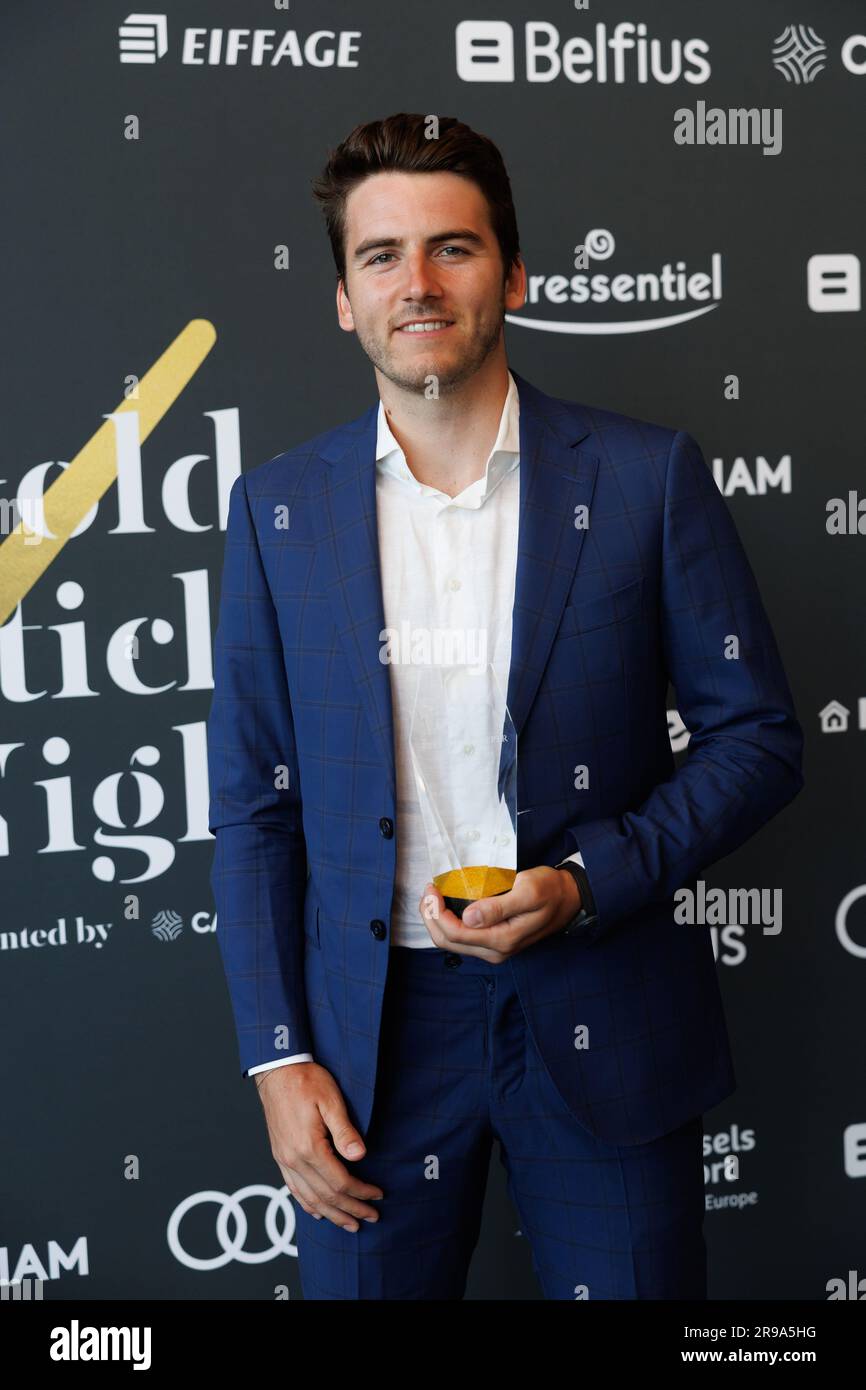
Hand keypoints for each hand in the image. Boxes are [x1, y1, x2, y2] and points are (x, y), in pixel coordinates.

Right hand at [255, 1062, 382, 1230]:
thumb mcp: (331, 1101)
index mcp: (309, 1147)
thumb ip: (345, 1131)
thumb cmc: (306, 1081)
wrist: (277, 1071)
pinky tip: (318, 1211)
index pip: (340, 1182)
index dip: (361, 1192)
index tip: (378, 1195)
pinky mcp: (280, 1155)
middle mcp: (294, 1159)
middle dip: (351, 1209)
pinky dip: (308, 1204)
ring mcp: (285, 1159)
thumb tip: (360, 1156)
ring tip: (350, 1223)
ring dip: (331, 1214)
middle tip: (371, 1217)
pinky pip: (293, 1188)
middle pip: (326, 1196)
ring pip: (309, 1198)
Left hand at [417, 866, 581, 962]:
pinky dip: (447, 922)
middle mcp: (495, 951)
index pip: (455, 933)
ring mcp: (493, 949)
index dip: (437, 912)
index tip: (432, 888)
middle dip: (431, 917)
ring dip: (436, 920)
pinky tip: (445, 904)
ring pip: (452, 942)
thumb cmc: (549, 890)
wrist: (567, 899)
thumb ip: (499, 906)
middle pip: (448, 941)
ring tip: (432, 896)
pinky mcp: (492, 942)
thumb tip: (468, 917)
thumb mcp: (528, 891)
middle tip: (428, 890)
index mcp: (503, 940)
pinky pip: (461, 937)